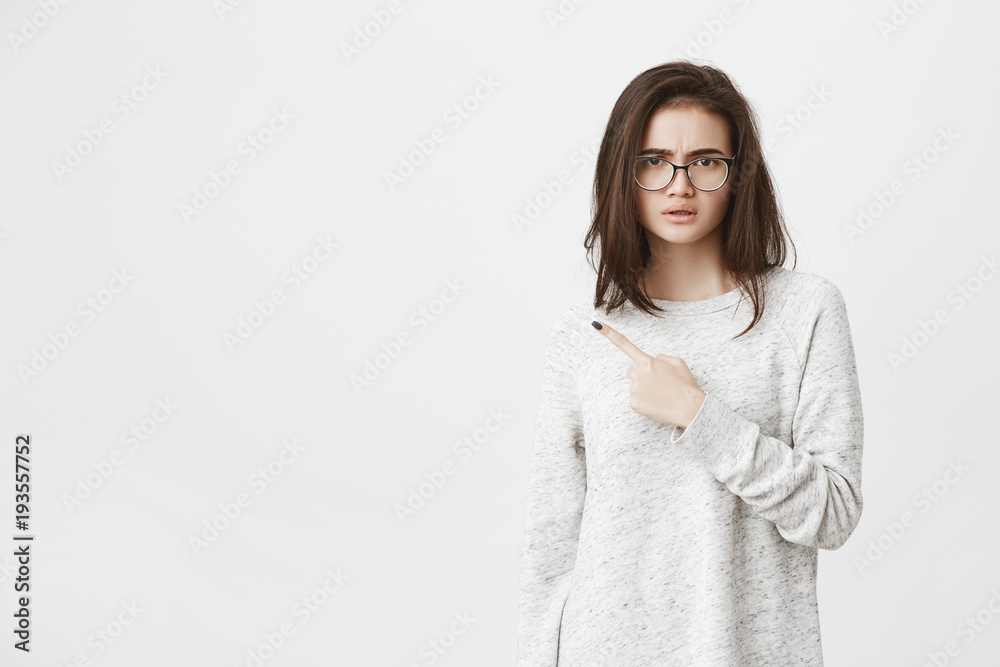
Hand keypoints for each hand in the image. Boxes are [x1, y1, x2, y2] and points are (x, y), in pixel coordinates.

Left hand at [591, 320, 706, 428]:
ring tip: (661, 394)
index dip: (609, 333)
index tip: (596, 324)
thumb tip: (652, 360)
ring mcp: (634, 390)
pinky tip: (657, 403)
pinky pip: (635, 399)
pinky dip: (644, 401)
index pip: (624, 344)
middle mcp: (637, 374)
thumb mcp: (678, 363)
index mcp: (647, 362)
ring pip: (635, 386)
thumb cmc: (685, 385)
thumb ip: (661, 358)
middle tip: (659, 382)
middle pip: (632, 370)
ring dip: (645, 388)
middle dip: (642, 374)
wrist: (690, 409)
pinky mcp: (633, 404)